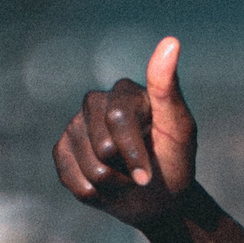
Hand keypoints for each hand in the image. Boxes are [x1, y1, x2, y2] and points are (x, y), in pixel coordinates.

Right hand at [52, 36, 196, 227]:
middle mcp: (96, 103)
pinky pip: (70, 177)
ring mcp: (76, 126)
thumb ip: (169, 89)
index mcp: (124, 92)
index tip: (147, 177)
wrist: (161, 200)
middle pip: (100, 145)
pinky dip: (93, 194)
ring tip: (125, 180)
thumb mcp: (180, 130)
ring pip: (87, 165)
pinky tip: (107, 187)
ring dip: (112, 185)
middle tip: (140, 176)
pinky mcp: (62, 150)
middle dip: (124, 171)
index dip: (133, 153)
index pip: (117, 119)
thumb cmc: (174, 163)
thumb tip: (171, 42)